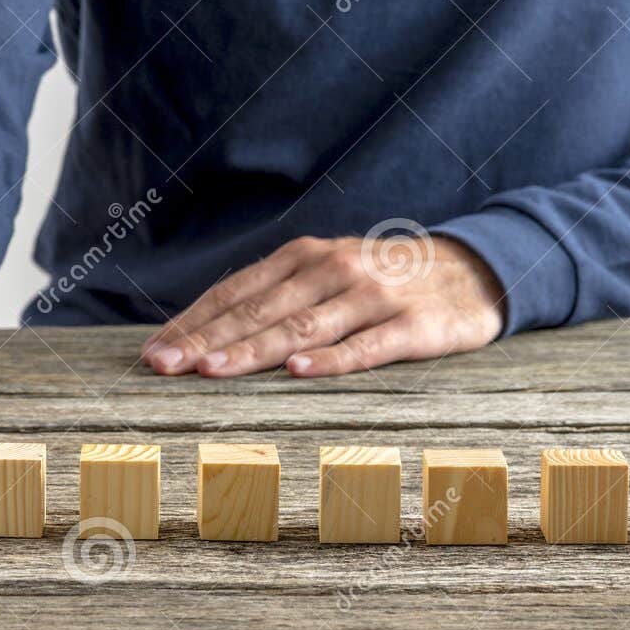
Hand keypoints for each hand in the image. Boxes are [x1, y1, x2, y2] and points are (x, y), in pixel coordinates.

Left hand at [141, 234, 504, 376]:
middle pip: (260, 310)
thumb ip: (280, 297)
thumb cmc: (384, 283)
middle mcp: (333, 270)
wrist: (475, 270)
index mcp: (305, 258)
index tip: (154, 351)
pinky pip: (367, 345)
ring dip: (254, 350)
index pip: (237, 292)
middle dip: (207, 340)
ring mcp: (373, 296)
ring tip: (213, 369)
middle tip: (163, 366)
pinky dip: (332, 358)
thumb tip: (209, 334)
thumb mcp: (329, 274)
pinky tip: (300, 371)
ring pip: (303, 327)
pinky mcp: (413, 325)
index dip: (194, 322)